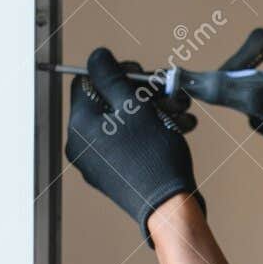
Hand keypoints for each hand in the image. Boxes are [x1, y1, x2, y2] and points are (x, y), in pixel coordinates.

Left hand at [66, 48, 203, 245]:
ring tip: (183, 113)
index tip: (140, 76)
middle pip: (109, 102)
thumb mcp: (133, 105)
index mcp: (79, 124)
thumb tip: (95, 55)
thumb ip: (110, 76)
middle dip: (143, 93)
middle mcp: (81, 144)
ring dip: (155, 111)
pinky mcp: (113, 174)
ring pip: (124, 122)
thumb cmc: (152, 154)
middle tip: (169, 92)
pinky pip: (128, 142)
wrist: (168, 207)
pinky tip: (178, 128)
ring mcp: (96, 161)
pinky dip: (150, 132)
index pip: (87, 81)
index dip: (116, 73)